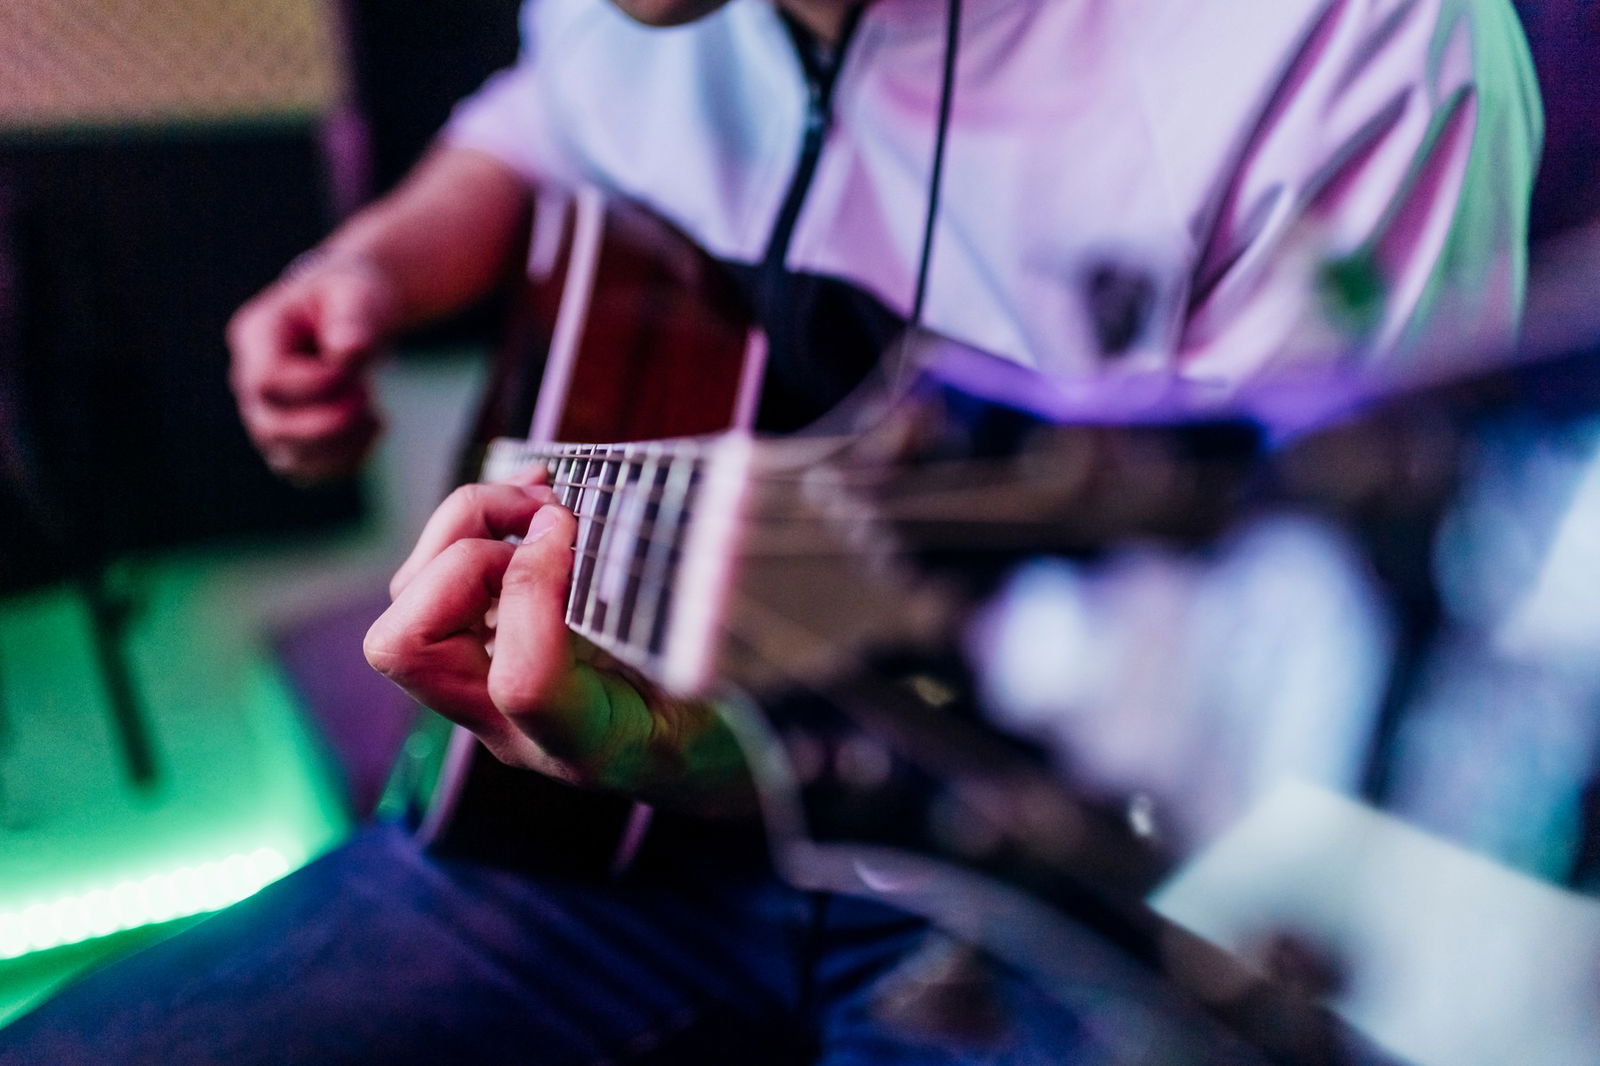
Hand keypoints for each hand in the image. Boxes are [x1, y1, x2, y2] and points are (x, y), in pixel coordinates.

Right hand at [227, 254, 400, 483]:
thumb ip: (353, 319)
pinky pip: (310, 472)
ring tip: (374, 412)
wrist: (354, 314)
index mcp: (257, 336)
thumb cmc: (352, 298)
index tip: (356, 371)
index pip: (267, 382)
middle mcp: (250, 381)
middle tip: (367, 393)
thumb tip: (349, 352)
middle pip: (272, 428)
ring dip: (342, 446)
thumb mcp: (357, 293)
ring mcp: (267, 415)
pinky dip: (348, 461)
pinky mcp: (292, 441)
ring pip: (289, 458)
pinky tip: (373, 427)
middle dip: (332, 422)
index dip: (316, 386)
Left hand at [363, 473, 754, 814]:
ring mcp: (490, 694)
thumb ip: (720, 629)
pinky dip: (472, 527)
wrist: (713, 766)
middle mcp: (516, 728)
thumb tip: (725, 537)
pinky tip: (537, 502)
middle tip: (547, 517)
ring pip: (404, 610)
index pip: (523, 685)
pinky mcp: (488, 655)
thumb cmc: (740, 721)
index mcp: (590, 745)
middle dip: (463, 556)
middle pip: (407, 648)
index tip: (578, 531)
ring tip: (539, 498)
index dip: (536, 590)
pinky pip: (434, 587)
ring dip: (459, 531)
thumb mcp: (745, 683)